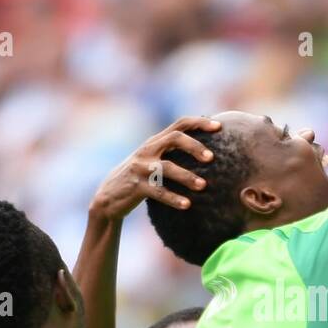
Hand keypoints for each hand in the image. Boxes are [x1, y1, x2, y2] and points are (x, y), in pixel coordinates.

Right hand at [89, 116, 220, 220]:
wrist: (108, 197)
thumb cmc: (139, 177)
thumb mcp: (152, 159)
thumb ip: (171, 151)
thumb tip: (205, 147)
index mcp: (155, 141)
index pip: (180, 124)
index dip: (200, 123)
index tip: (219, 127)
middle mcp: (148, 150)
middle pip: (174, 138)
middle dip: (194, 146)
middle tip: (211, 158)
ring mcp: (141, 167)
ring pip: (167, 167)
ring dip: (186, 176)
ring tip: (203, 186)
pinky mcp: (136, 186)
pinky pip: (158, 191)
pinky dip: (173, 198)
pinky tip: (187, 205)